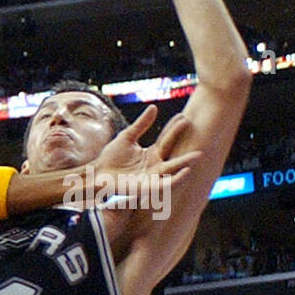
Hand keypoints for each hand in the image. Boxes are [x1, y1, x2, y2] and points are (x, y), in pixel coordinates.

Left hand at [73, 106, 200, 207]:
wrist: (96, 174)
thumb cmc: (110, 157)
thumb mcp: (127, 137)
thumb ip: (141, 124)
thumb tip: (154, 107)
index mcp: (152, 153)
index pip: (167, 138)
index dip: (174, 128)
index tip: (184, 116)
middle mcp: (155, 165)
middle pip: (173, 152)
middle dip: (184, 142)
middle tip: (196, 130)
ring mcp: (152, 177)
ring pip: (172, 169)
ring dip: (185, 162)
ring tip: (198, 154)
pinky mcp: (146, 187)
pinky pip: (164, 184)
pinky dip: (175, 178)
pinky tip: (185, 171)